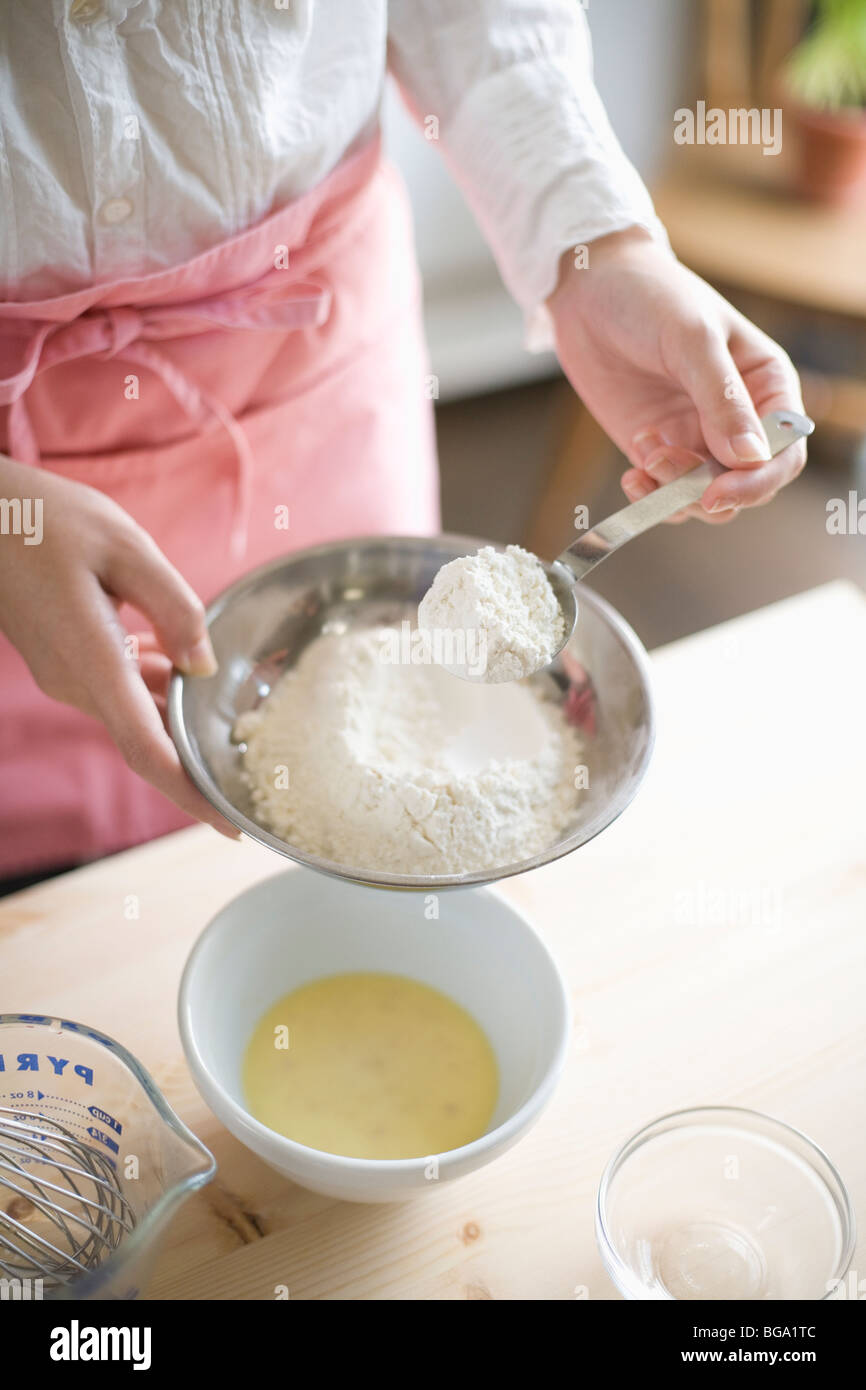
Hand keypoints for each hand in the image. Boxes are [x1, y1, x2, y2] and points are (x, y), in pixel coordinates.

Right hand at [0, 453, 238, 838]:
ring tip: (231, 724)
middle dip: (198, 765)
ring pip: (137, 713)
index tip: (230, 826)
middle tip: (252, 780)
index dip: (190, 793)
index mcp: (91, 660)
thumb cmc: (47, 520)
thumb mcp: (126, 547)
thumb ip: (175, 607)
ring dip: (179, 720)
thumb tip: (205, 665)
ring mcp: (66, 675)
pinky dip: (157, 691)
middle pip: (148, 740)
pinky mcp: (65, 661)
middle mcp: (76, 681)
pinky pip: (120, 689)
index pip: (146, 748)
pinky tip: (184, 670)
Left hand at [547, 228, 807, 522]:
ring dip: (675, 490)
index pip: (786, 453)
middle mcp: (739, 419)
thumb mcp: (691, 340)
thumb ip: (722, 400)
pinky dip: (651, 496)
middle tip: (665, 465)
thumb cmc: (652, 298)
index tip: (718, 491)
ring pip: (706, 498)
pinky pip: (666, 495)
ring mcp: (697, 438)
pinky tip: (631, 476)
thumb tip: (750, 458)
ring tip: (645, 450)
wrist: (590, 290)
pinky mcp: (658, 449)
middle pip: (748, 484)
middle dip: (710, 490)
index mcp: (766, 386)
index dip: (758, 480)